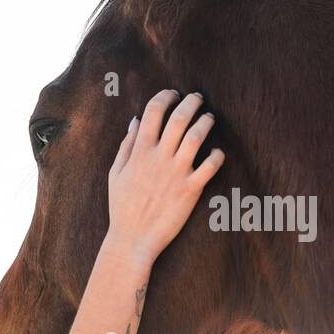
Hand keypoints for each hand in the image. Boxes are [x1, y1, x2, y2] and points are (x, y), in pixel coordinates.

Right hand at [106, 89, 224, 266]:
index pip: (153, 111)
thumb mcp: (115, 173)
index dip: (165, 97)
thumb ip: (126, 145)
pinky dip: (217, 155)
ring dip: (205, 122)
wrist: (132, 239)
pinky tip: (218, 152)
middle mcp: (158, 158)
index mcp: (139, 151)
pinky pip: (210, 166)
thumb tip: (135, 120)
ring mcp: (176, 173)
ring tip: (210, 118)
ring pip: (196, 136)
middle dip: (191, 102)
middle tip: (198, 98)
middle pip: (179, 118)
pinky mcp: (190, 190)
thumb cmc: (122, 207)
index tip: (173, 94)